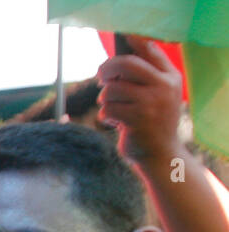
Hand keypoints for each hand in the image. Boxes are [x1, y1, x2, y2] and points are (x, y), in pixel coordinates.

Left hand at [97, 36, 183, 163]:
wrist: (161, 153)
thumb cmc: (153, 121)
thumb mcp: (159, 95)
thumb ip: (147, 75)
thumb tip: (118, 57)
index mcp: (170, 77)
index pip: (150, 49)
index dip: (133, 41)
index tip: (122, 38)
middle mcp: (163, 87)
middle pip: (126, 64)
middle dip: (107, 68)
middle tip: (100, 76)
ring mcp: (150, 103)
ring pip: (112, 89)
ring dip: (105, 99)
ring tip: (112, 107)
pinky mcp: (136, 119)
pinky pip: (108, 109)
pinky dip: (106, 115)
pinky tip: (115, 122)